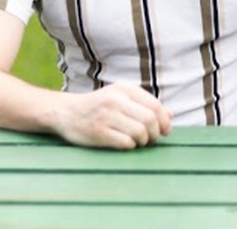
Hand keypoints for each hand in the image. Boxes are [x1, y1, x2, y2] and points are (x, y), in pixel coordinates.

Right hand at [54, 84, 172, 149]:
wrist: (65, 112)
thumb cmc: (99, 106)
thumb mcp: (122, 98)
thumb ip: (146, 105)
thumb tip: (171, 115)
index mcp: (124, 89)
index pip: (155, 106)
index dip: (164, 121)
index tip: (164, 131)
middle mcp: (116, 100)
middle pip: (150, 120)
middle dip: (155, 133)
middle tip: (151, 139)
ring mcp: (106, 116)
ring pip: (140, 132)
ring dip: (143, 141)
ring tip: (138, 142)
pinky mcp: (98, 132)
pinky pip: (126, 143)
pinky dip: (130, 146)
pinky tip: (125, 144)